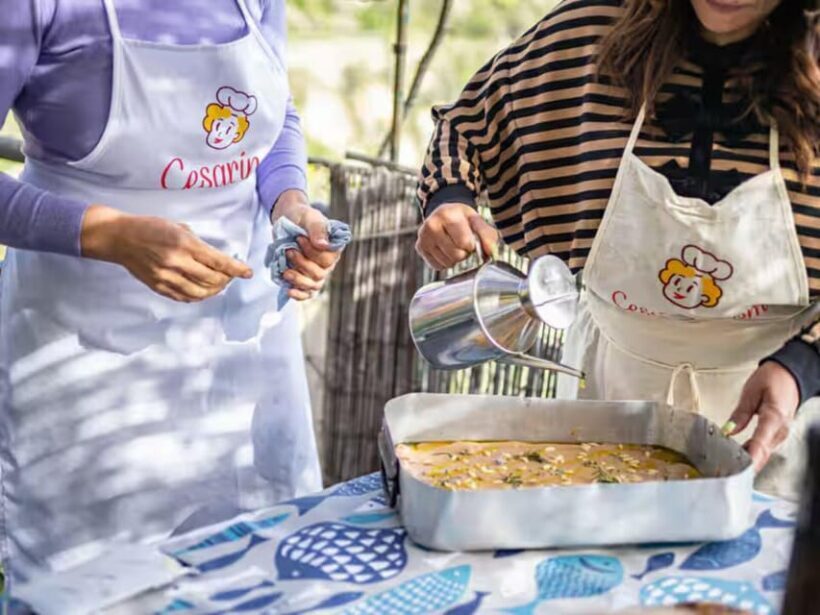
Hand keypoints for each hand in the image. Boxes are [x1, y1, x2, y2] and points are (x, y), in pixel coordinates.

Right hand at [81, 204, 252, 301]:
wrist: (120, 238)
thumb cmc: (150, 228)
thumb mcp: (179, 227)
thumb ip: (199, 244)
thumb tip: (217, 259)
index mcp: (184, 245)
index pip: (219, 262)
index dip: (237, 269)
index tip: (248, 273)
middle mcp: (177, 263)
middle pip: (213, 281)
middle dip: (227, 280)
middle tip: (230, 275)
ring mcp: (167, 278)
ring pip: (201, 293)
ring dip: (214, 291)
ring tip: (218, 284)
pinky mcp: (159, 287)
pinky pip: (185, 298)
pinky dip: (198, 296)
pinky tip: (202, 290)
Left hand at [272, 190, 340, 300]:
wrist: (288, 220)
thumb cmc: (301, 216)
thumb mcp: (309, 217)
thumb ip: (317, 229)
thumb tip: (323, 245)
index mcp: (333, 248)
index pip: (328, 260)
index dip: (313, 253)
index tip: (299, 239)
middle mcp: (328, 263)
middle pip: (319, 274)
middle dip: (302, 264)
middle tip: (289, 251)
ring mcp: (317, 272)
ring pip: (313, 285)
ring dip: (298, 280)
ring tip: (285, 272)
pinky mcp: (305, 278)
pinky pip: (307, 293)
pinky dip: (299, 294)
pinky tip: (288, 291)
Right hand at [415, 202, 498, 269]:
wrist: (443, 213)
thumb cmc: (462, 218)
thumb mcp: (477, 220)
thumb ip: (487, 236)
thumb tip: (490, 253)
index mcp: (448, 215)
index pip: (465, 243)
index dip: (471, 245)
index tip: (470, 238)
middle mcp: (432, 225)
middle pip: (456, 255)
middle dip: (464, 253)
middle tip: (462, 242)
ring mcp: (423, 237)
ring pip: (447, 263)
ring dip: (455, 258)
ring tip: (453, 245)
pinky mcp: (420, 247)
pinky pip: (438, 266)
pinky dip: (445, 262)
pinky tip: (445, 250)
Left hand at [726, 361, 799, 470]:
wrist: (790, 375)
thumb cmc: (773, 379)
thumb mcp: (751, 392)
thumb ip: (740, 413)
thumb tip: (728, 430)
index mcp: (774, 417)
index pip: (760, 443)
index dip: (750, 458)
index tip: (740, 469)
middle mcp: (780, 430)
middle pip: (762, 453)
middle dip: (746, 464)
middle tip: (726, 471)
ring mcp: (780, 434)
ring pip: (764, 453)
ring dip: (748, 460)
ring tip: (728, 464)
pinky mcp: (777, 434)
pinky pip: (765, 448)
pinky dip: (753, 453)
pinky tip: (739, 455)